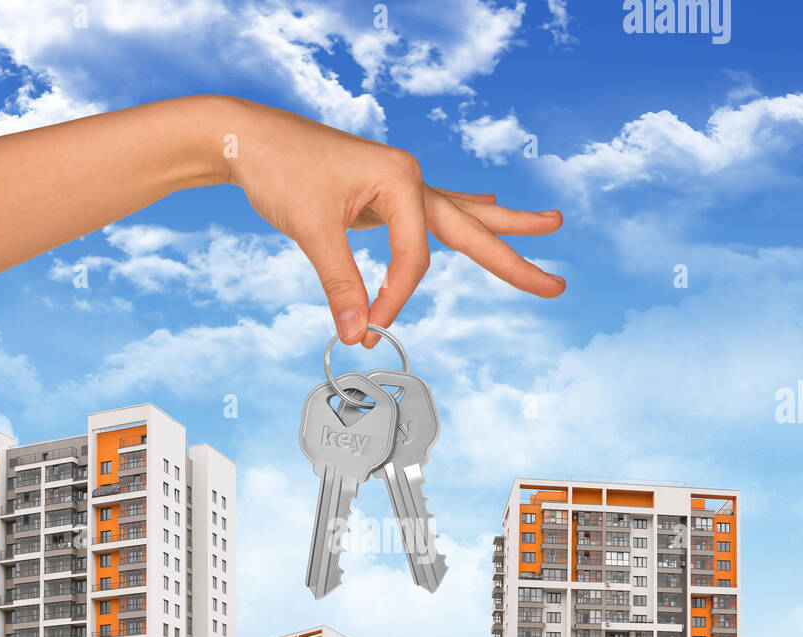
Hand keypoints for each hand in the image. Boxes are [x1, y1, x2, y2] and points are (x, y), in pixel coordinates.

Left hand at [220, 98, 564, 348]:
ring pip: (461, 213)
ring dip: (501, 223)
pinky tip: (488, 200)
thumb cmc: (278, 168)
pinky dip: (462, 212)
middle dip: (513, 256)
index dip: (395, 298)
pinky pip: (433, 211)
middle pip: (471, 227)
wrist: (247, 137)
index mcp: (400, 178)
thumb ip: (339, 283)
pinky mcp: (385, 192)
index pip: (415, 258)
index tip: (370, 326)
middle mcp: (409, 177)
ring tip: (548, 225)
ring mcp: (400, 183)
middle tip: (555, 285)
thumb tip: (358, 332)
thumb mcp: (310, 228)